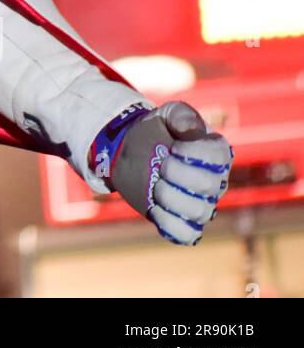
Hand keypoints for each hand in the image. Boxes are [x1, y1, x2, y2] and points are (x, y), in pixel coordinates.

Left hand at [109, 101, 231, 244]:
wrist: (130, 150)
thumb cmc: (155, 130)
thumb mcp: (166, 113)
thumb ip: (181, 114)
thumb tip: (191, 130)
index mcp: (216, 153)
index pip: (218, 158)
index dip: (191, 152)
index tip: (171, 145)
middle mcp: (215, 181)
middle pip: (208, 186)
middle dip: (177, 173)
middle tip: (159, 164)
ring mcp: (201, 203)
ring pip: (200, 212)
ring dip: (171, 198)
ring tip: (155, 186)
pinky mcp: (183, 220)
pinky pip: (187, 234)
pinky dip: (170, 224)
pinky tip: (154, 208)